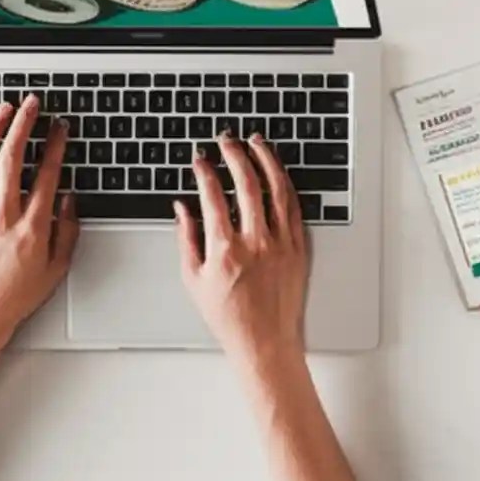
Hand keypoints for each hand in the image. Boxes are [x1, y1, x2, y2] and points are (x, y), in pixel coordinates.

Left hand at [0, 95, 79, 348]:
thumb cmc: (16, 295)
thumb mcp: (58, 267)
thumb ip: (68, 229)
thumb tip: (70, 199)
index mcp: (31, 228)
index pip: (47, 174)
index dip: (55, 145)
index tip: (60, 128)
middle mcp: (1, 217)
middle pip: (11, 157)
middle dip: (23, 124)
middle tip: (32, 105)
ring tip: (3, 112)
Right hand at [174, 133, 309, 366]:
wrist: (265, 340)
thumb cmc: (228, 316)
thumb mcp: (193, 280)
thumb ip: (185, 239)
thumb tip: (181, 207)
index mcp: (225, 250)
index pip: (213, 196)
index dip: (205, 171)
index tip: (200, 158)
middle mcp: (255, 242)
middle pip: (247, 184)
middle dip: (235, 154)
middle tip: (227, 140)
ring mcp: (280, 243)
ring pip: (276, 189)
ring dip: (266, 160)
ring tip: (256, 142)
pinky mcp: (298, 247)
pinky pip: (293, 206)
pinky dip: (285, 184)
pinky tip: (277, 171)